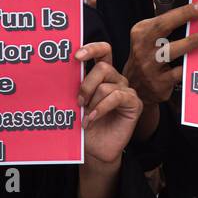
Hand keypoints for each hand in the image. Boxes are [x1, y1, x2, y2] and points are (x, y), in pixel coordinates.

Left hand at [76, 42, 141, 165]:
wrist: (95, 149)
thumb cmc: (85, 125)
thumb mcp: (77, 103)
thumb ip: (76, 87)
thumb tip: (64, 71)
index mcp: (102, 75)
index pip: (103, 51)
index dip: (91, 48)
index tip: (76, 56)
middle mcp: (116, 79)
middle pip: (103, 66)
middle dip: (86, 84)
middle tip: (78, 101)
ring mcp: (126, 91)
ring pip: (106, 85)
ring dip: (92, 102)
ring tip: (86, 117)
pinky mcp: (134, 103)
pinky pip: (117, 97)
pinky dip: (101, 108)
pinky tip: (92, 118)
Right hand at [123, 0, 197, 105]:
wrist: (136, 86)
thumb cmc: (148, 56)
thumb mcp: (148, 38)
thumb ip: (165, 27)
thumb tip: (194, 13)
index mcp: (141, 32)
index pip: (163, 18)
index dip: (184, 11)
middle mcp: (142, 47)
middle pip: (164, 28)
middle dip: (186, 16)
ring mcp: (149, 66)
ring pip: (172, 51)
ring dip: (192, 41)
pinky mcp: (159, 82)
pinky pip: (178, 73)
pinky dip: (191, 65)